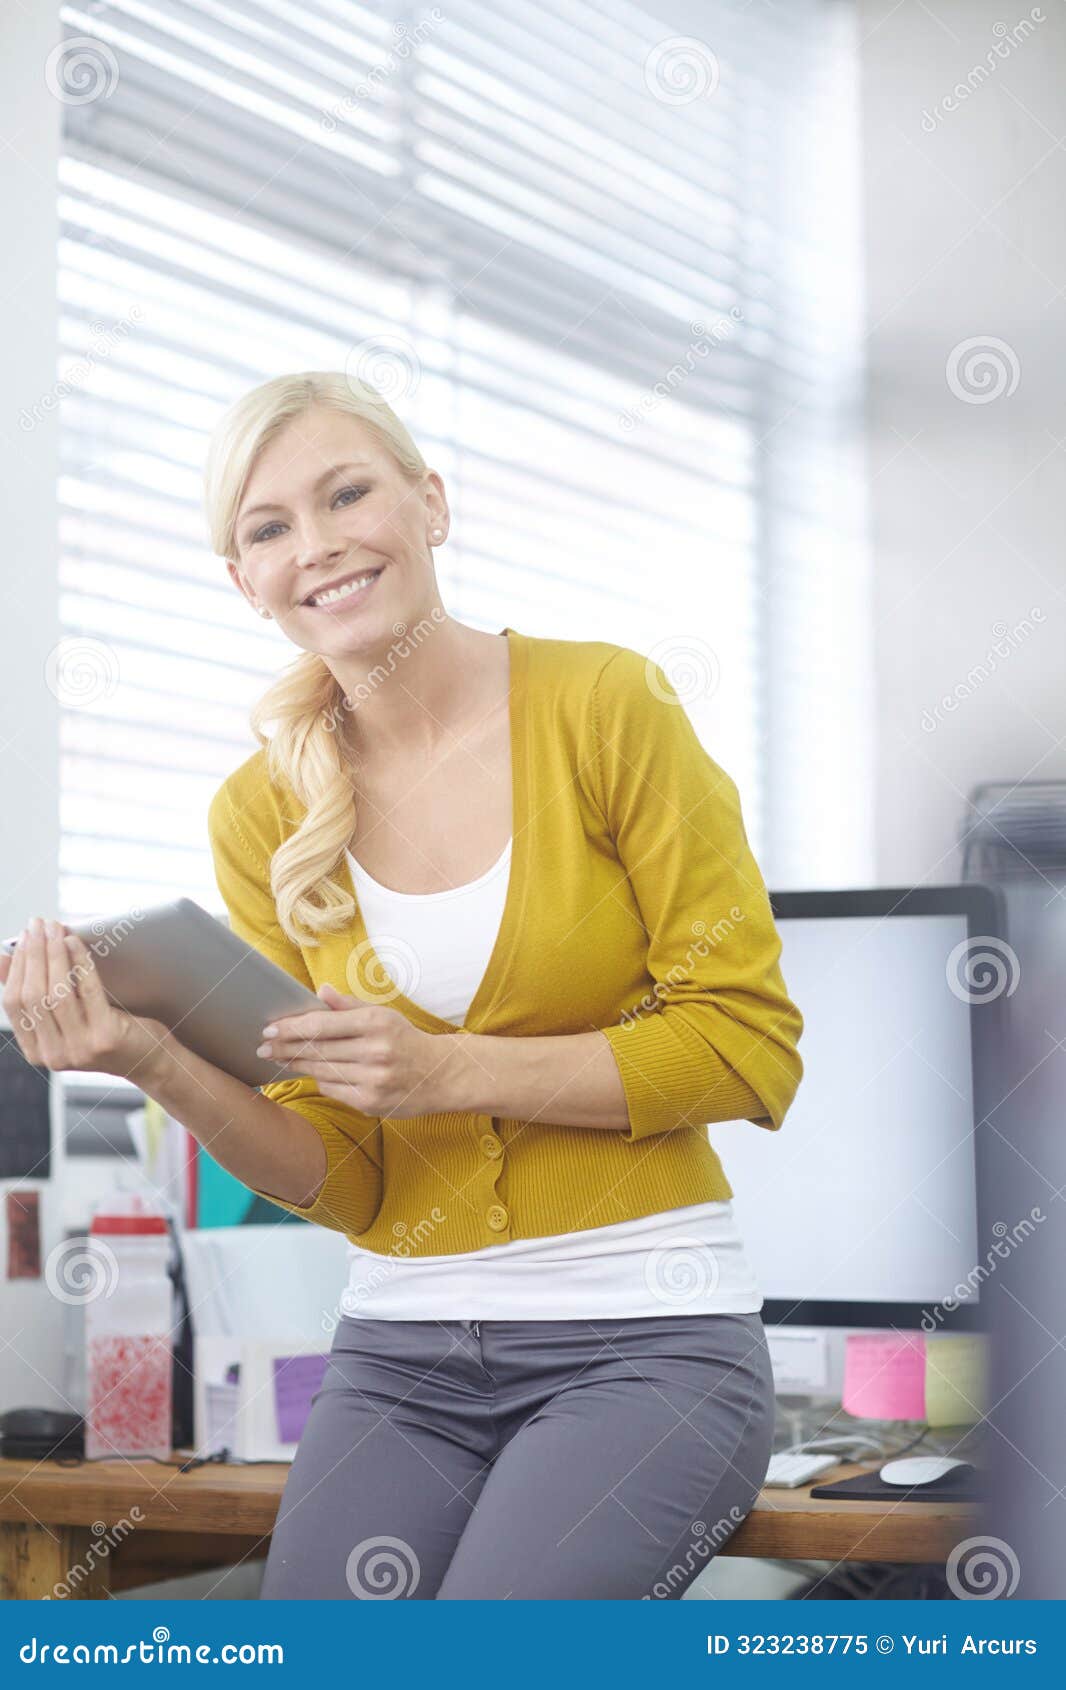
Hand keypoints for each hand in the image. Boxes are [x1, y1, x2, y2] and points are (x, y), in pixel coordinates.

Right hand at [0, 916, 172, 1081]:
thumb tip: (5, 959)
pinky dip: (78, 962)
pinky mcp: (105, 1037)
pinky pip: (87, 991)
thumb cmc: (106, 1031)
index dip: (15, 968)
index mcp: (37, 1051)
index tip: (21, 939)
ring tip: (55, 929)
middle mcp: (54, 1055)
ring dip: (53, 954)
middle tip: (37, 925)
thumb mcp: (67, 1020)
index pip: (14, 1004)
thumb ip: (40, 996)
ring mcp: (79, 1048)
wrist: (149, 1059)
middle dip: (33, 954)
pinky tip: (74, 942)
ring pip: (56, 993)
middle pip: (32, 996)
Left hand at [258, 982, 461, 1118]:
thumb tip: (319, 991)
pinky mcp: (370, 1102)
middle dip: (285, 1048)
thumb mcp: (382, 1015)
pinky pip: (332, 1089)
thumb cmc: (404, 1040)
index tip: (269, 1029)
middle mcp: (375, 1051)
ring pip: (321, 1071)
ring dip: (297, 1064)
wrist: (439, 1075)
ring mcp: (373, 1078)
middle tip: (263, 1047)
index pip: (322, 1024)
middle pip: (316, 1049)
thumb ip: (349, 1005)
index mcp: (376, 1023)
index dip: (291, 1027)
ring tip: (280, 1058)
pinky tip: (311, 1073)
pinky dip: (320, 1080)